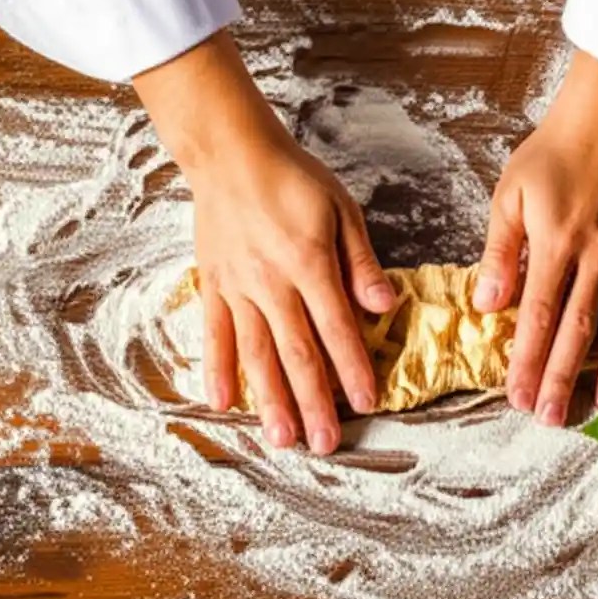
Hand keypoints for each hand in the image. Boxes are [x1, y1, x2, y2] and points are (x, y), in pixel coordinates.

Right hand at [134, 31, 394, 454]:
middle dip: (314, 402)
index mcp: (310, 264)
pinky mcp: (212, 286)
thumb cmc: (294, 180)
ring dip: (270, 399)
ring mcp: (237, 289)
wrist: (231, 154)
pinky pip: (215, 335)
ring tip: (282, 438)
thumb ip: (361, 262)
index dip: (354, 368)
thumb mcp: (342, 211)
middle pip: (297, 353)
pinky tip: (223, 402)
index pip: (337, 328)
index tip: (368, 403)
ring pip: (256, 354)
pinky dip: (218, 369)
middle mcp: (271, 284)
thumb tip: (385, 305)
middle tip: (326, 443)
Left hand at [474, 49, 597, 425]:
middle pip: (579, 329)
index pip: (538, 315)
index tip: (517, 395)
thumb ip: (499, 254)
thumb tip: (486, 304)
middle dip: (562, 376)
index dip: (527, 360)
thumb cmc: (552, 152)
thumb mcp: (509, 196)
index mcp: (556, 243)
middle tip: (551, 417)